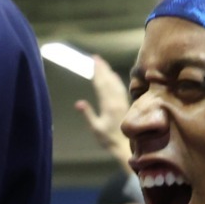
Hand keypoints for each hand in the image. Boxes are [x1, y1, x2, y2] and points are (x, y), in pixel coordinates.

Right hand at [74, 56, 132, 171]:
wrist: (125, 145)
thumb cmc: (108, 139)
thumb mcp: (96, 128)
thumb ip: (88, 115)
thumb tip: (79, 103)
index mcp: (108, 105)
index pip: (101, 84)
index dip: (97, 72)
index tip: (93, 62)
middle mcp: (116, 101)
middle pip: (108, 80)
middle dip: (102, 68)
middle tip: (96, 58)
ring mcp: (121, 101)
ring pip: (115, 82)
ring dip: (108, 72)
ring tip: (103, 63)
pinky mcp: (125, 104)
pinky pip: (120, 88)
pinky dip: (116, 79)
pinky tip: (113, 75)